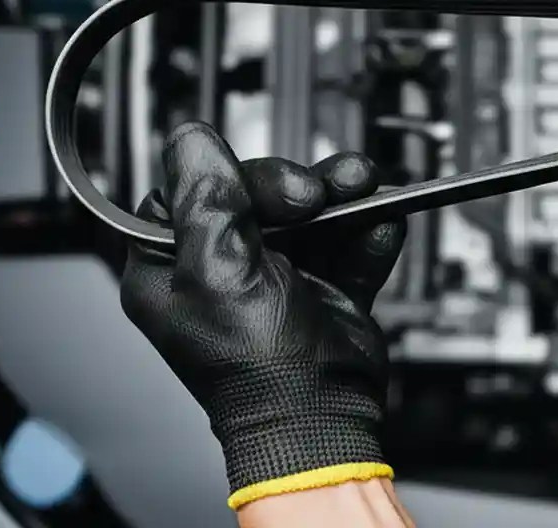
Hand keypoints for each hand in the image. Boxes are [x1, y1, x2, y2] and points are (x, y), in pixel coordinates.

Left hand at [121, 121, 404, 508]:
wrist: (323, 416)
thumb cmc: (257, 369)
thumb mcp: (220, 273)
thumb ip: (205, 202)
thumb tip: (189, 140)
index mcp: (176, 266)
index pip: (197, 190)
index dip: (235, 177)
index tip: (270, 188)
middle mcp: (226, 267)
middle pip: (263, 193)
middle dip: (302, 187)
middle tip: (317, 197)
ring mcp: (281, 276)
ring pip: (314, 212)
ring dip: (346, 199)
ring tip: (366, 194)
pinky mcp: (327, 287)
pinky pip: (351, 243)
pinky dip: (371, 235)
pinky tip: (381, 230)